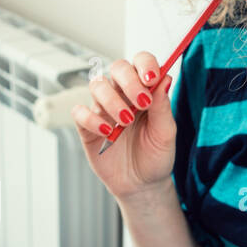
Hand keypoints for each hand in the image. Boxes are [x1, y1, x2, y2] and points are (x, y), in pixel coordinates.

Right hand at [70, 53, 176, 200]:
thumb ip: (163, 106)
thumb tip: (165, 78)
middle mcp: (122, 94)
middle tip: (141, 102)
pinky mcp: (87, 127)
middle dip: (129, 81)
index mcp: (144, 90)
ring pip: (98, 86)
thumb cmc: (155, 156)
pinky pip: (80, 112)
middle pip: (117, 68)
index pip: (140, 62)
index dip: (145, 64)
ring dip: (112, 101)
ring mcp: (103, 109)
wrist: (141, 185)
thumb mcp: (166, 133)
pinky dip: (91, 119)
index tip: (152, 78)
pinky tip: (108, 132)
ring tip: (126, 122)